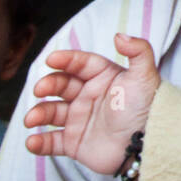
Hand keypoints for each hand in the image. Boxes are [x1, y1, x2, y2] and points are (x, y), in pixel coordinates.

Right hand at [24, 33, 159, 174]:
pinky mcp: (76, 143)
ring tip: (31, 119)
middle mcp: (89, 96)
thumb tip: (119, 35)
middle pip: (61, 85)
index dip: (65, 60)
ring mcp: (80, 119)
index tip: (51, 59)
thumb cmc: (148, 109)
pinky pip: (53, 142)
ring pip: (52, 112)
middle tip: (39, 90)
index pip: (80, 63)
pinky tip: (32, 142)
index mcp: (103, 77)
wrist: (149, 145)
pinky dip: (40, 143)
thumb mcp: (146, 77)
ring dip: (38, 113)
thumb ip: (139, 51)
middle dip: (47, 85)